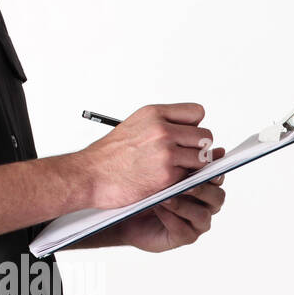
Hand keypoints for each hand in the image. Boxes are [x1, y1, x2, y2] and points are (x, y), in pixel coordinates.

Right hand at [80, 103, 217, 208]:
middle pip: (204, 136)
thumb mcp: (133, 126)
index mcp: (153, 114)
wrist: (89, 176)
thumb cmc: (107, 156)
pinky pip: (192, 177)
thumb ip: (161, 125)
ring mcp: (166, 152)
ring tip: (175, 171)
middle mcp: (161, 129)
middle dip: (197, 148)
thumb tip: (189, 132)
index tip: (184, 137)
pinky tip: (167, 182)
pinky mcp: (168, 175)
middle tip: (182, 158)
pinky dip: (183, 182)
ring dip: (193, 167)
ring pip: (203, 158)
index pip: (196, 113)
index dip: (193, 126)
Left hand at [112, 148, 226, 252]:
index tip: (193, 160)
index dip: (209, 169)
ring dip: (183, 203)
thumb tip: (191, 127)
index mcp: (202, 181)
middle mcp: (203, 201)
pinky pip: (185, 229)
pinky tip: (159, 208)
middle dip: (200, 187)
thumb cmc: (139, 182)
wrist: (120, 206)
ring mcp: (195, 220)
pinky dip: (173, 218)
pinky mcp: (184, 236)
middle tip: (182, 180)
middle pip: (216, 194)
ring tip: (165, 196)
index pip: (216, 174)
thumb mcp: (154, 160)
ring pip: (203, 214)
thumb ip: (174, 148)